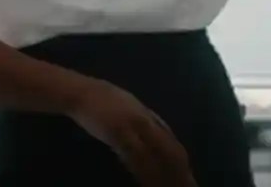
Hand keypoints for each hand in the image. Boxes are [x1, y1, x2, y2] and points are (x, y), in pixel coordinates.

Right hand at [68, 79, 196, 185]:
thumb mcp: (132, 106)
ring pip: (153, 156)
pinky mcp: (117, 133)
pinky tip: (146, 182)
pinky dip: (142, 171)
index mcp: (150, 117)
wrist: (83, 93)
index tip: (187, 177)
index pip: (172, 142)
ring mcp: (132, 126)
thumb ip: (148, 120)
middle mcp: (145, 121)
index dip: (181, 162)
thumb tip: (162, 135)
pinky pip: (133, 156)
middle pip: (168, 151)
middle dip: (177, 172)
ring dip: (161, 176)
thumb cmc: (106, 100)